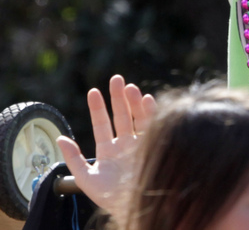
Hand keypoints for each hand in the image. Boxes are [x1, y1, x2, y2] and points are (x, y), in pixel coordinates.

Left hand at [57, 75, 156, 212]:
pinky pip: (153, 125)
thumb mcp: (85, 178)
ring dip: (134, 102)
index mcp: (108, 150)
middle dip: (118, 97)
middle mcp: (125, 144)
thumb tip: (60, 138)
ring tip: (130, 87)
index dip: (97, 108)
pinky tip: (147, 100)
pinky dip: (151, 112)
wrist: (132, 204)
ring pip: (137, 117)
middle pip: (122, 115)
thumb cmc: (109, 196)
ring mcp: (140, 144)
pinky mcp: (153, 145)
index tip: (93, 92)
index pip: (102, 124)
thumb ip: (73, 158)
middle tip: (117, 79)